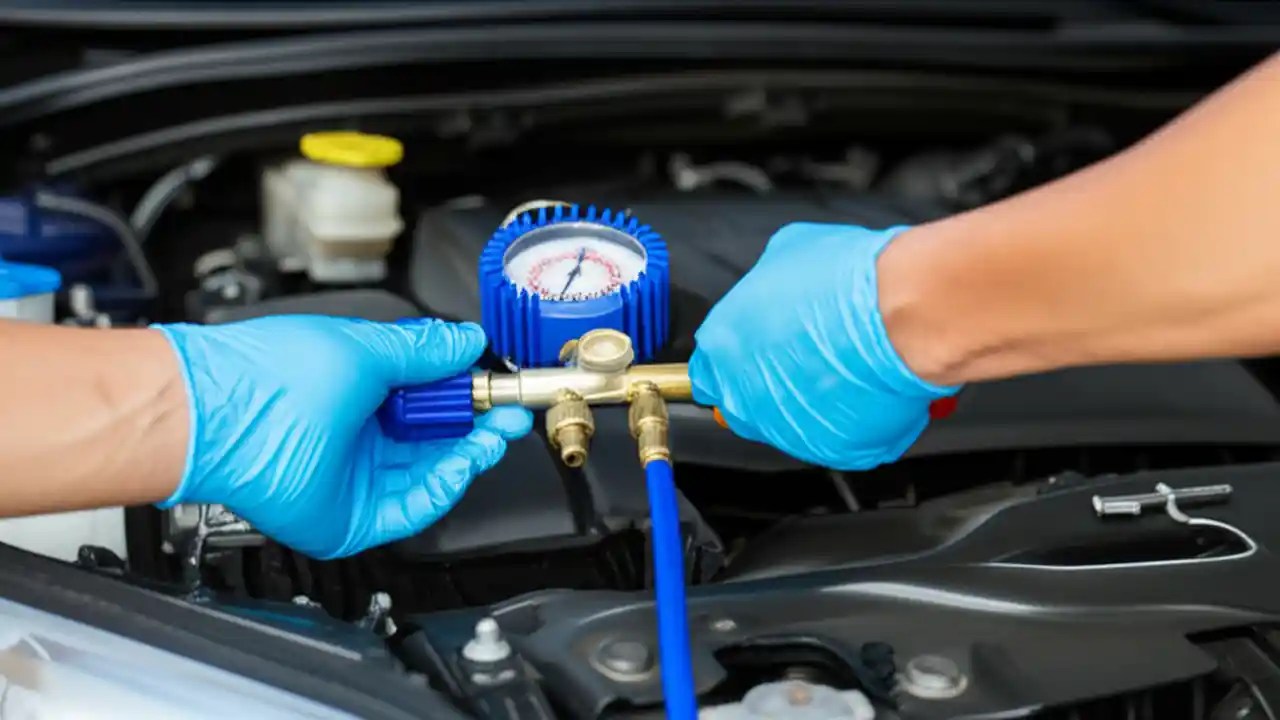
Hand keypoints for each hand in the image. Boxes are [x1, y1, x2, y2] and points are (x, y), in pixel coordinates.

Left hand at [154, 316, 531, 558]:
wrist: (219, 417)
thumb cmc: (269, 375)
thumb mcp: (363, 347)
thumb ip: (423, 350)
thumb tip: (465, 339)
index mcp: (357, 391)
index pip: (426, 399)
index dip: (466, 394)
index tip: (496, 386)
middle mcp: (356, 436)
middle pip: (434, 441)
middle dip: (476, 427)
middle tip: (506, 415)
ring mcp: (352, 478)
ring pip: (429, 475)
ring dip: (467, 456)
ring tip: (491, 435)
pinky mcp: (349, 518)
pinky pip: (410, 509)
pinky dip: (443, 488)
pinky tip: (460, 464)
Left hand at [689, 223, 956, 469]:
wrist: (903, 315)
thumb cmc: (850, 283)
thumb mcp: (787, 252)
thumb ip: (766, 282)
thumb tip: (773, 284)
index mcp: (724, 347)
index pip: (709, 368)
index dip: (738, 357)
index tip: (760, 351)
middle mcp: (745, 397)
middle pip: (744, 401)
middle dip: (772, 382)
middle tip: (809, 357)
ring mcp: (788, 430)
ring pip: (792, 421)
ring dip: (814, 399)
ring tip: (848, 366)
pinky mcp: (832, 449)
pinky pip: (837, 436)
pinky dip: (853, 416)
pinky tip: (870, 385)